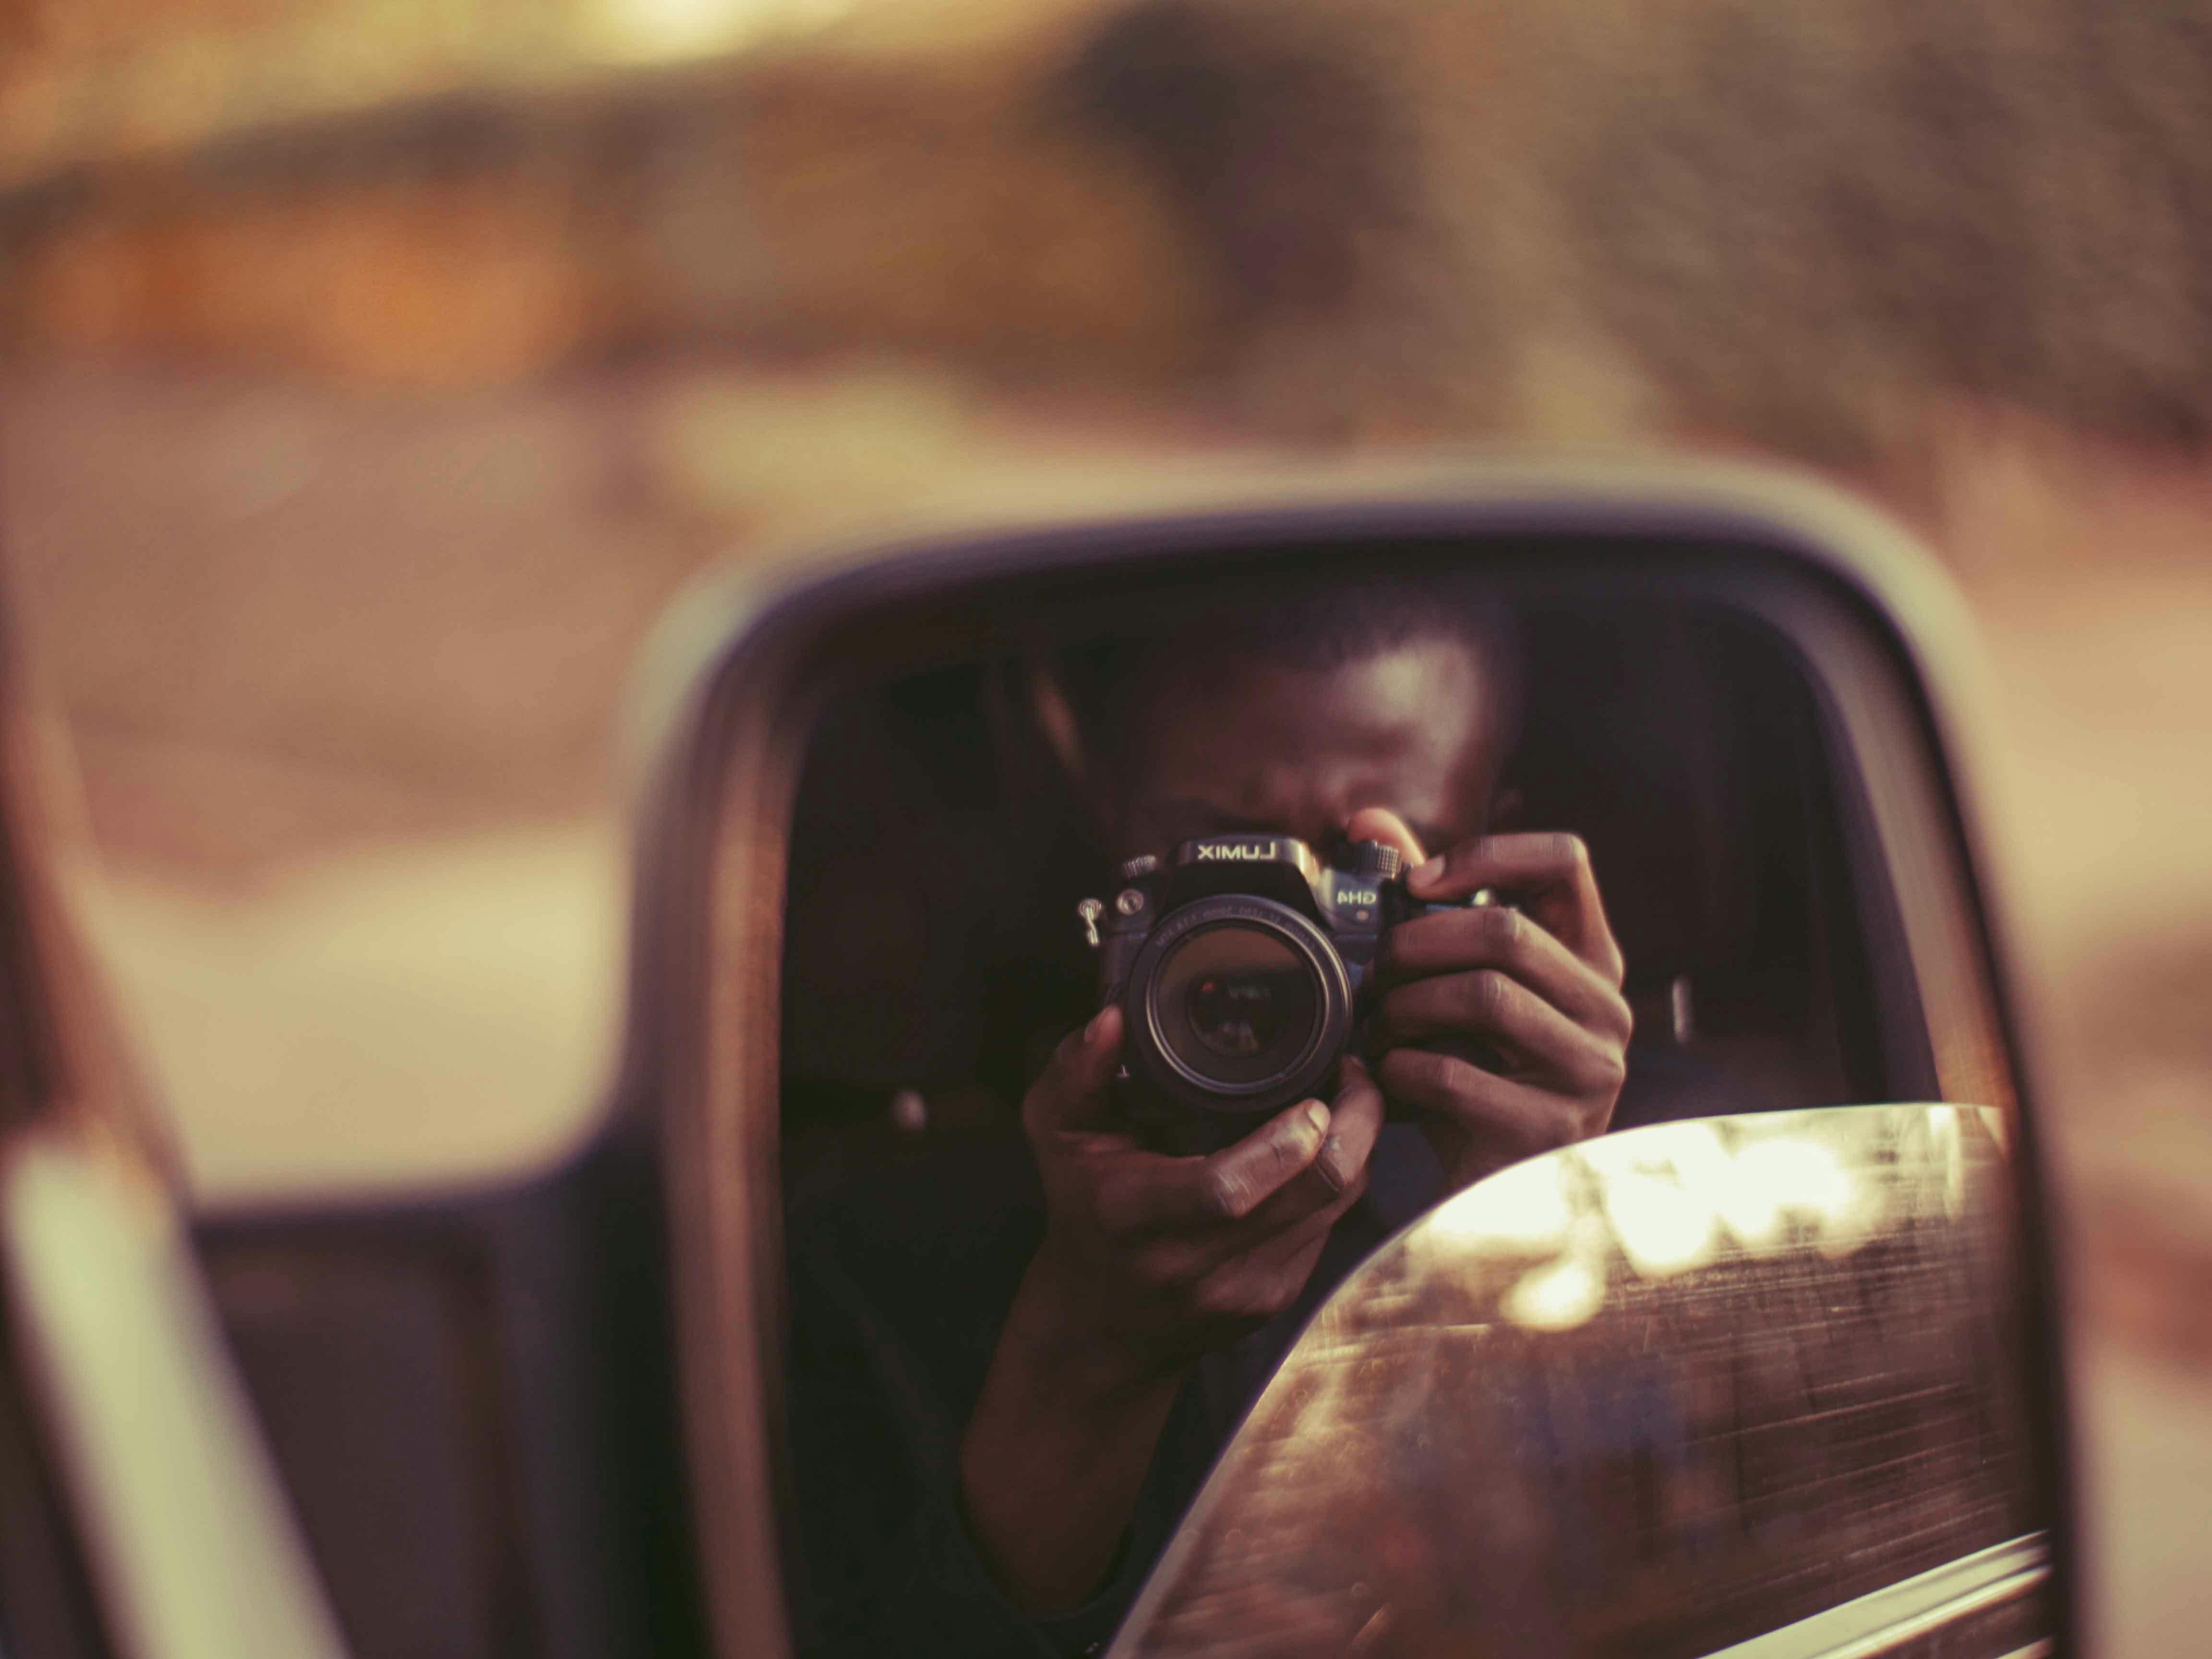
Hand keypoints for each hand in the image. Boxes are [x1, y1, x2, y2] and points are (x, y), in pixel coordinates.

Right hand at [1018, 1003, 1384, 1387]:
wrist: (1101, 1328)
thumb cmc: (1084, 1215)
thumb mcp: (1058, 1137)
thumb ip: (1077, 1073)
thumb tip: (1112, 1020)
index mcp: (1134, 1215)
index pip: (1224, 1188)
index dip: (1283, 1143)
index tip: (1312, 1096)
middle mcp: (1194, 1262)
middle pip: (1311, 1193)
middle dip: (1355, 1127)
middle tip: (1356, 1075)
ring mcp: (1243, 1289)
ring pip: (1335, 1207)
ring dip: (1356, 1148)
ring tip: (1348, 1099)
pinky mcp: (1275, 1299)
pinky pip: (1329, 1226)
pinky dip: (1334, 1182)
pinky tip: (1322, 1150)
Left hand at [1352, 810, 1631, 1191]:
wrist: (1486, 1195)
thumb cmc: (1471, 1076)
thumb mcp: (1454, 986)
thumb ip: (1422, 904)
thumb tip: (1367, 821)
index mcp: (1589, 959)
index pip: (1567, 860)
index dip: (1486, 853)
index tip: (1418, 883)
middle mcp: (1607, 1010)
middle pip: (1507, 931)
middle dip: (1417, 943)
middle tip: (1375, 970)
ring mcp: (1589, 1073)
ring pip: (1485, 995)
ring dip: (1407, 1005)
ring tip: (1378, 1025)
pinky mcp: (1549, 1130)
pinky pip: (1457, 1074)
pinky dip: (1402, 1069)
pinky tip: (1388, 1077)